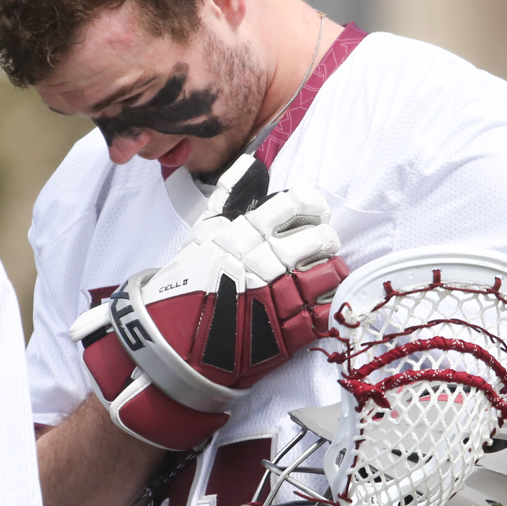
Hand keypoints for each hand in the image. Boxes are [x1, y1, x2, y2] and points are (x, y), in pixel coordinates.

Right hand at [69, 156, 348, 450]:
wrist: (175, 340)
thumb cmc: (186, 282)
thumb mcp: (203, 231)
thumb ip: (230, 195)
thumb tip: (253, 164)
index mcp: (246, 234)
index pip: (296, 204)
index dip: (313, 205)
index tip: (315, 211)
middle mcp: (265, 260)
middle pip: (319, 237)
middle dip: (325, 239)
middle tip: (322, 244)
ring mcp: (278, 296)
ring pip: (329, 272)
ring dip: (331, 270)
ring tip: (324, 272)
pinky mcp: (287, 330)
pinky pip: (325, 309)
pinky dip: (327, 302)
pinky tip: (318, 300)